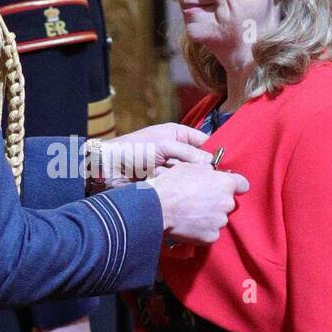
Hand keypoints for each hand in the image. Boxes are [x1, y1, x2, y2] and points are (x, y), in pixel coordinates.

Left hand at [96, 124, 212, 186]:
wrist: (106, 168)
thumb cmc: (132, 149)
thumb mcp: (163, 145)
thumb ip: (188, 153)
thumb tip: (210, 163)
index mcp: (177, 135)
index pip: (203, 142)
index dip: (213, 152)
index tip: (225, 165)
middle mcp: (176, 151)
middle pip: (199, 161)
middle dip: (205, 170)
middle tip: (218, 181)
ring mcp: (170, 169)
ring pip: (190, 176)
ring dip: (193, 182)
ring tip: (202, 188)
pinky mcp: (164, 185)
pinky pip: (179, 187)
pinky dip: (182, 190)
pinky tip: (190, 196)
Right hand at [147, 164, 248, 244]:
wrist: (157, 208)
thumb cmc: (171, 185)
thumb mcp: (188, 167)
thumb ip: (205, 169)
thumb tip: (210, 171)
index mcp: (224, 183)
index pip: (242, 184)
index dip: (234, 185)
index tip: (226, 187)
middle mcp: (226, 203)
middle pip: (227, 203)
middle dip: (217, 201)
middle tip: (199, 200)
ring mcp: (219, 222)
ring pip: (218, 218)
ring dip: (209, 216)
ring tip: (191, 213)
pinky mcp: (210, 236)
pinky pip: (210, 232)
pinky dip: (202, 230)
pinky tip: (189, 224)